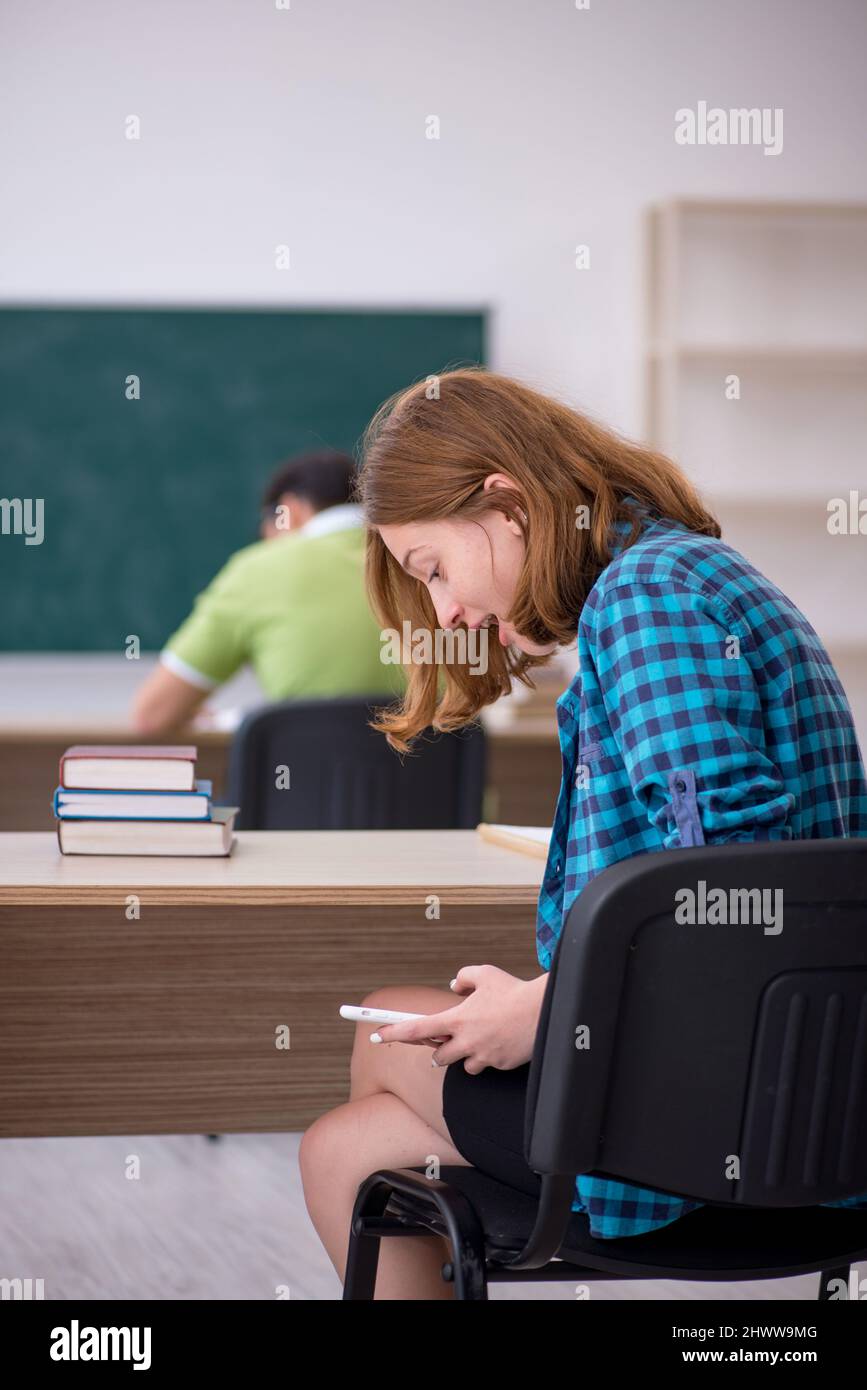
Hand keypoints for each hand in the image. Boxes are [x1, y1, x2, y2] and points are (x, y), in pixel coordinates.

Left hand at [372, 965, 548, 1073]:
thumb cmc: (513, 990)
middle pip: (438, 1056)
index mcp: (458, 1018)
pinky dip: (488, 1056)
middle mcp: (466, 1040)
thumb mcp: (485, 974)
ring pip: (463, 1065)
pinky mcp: (499, 1065)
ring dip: (465, 1054)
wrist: (544, 1010)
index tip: (376, 1035)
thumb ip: (463, 978)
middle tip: (450, 1037)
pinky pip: (485, 1065)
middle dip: (440, 1050)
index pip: (417, 1029)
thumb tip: (454, 987)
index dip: (394, 1033)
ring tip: (482, 1037)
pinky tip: (501, 1042)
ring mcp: (483, 1055)